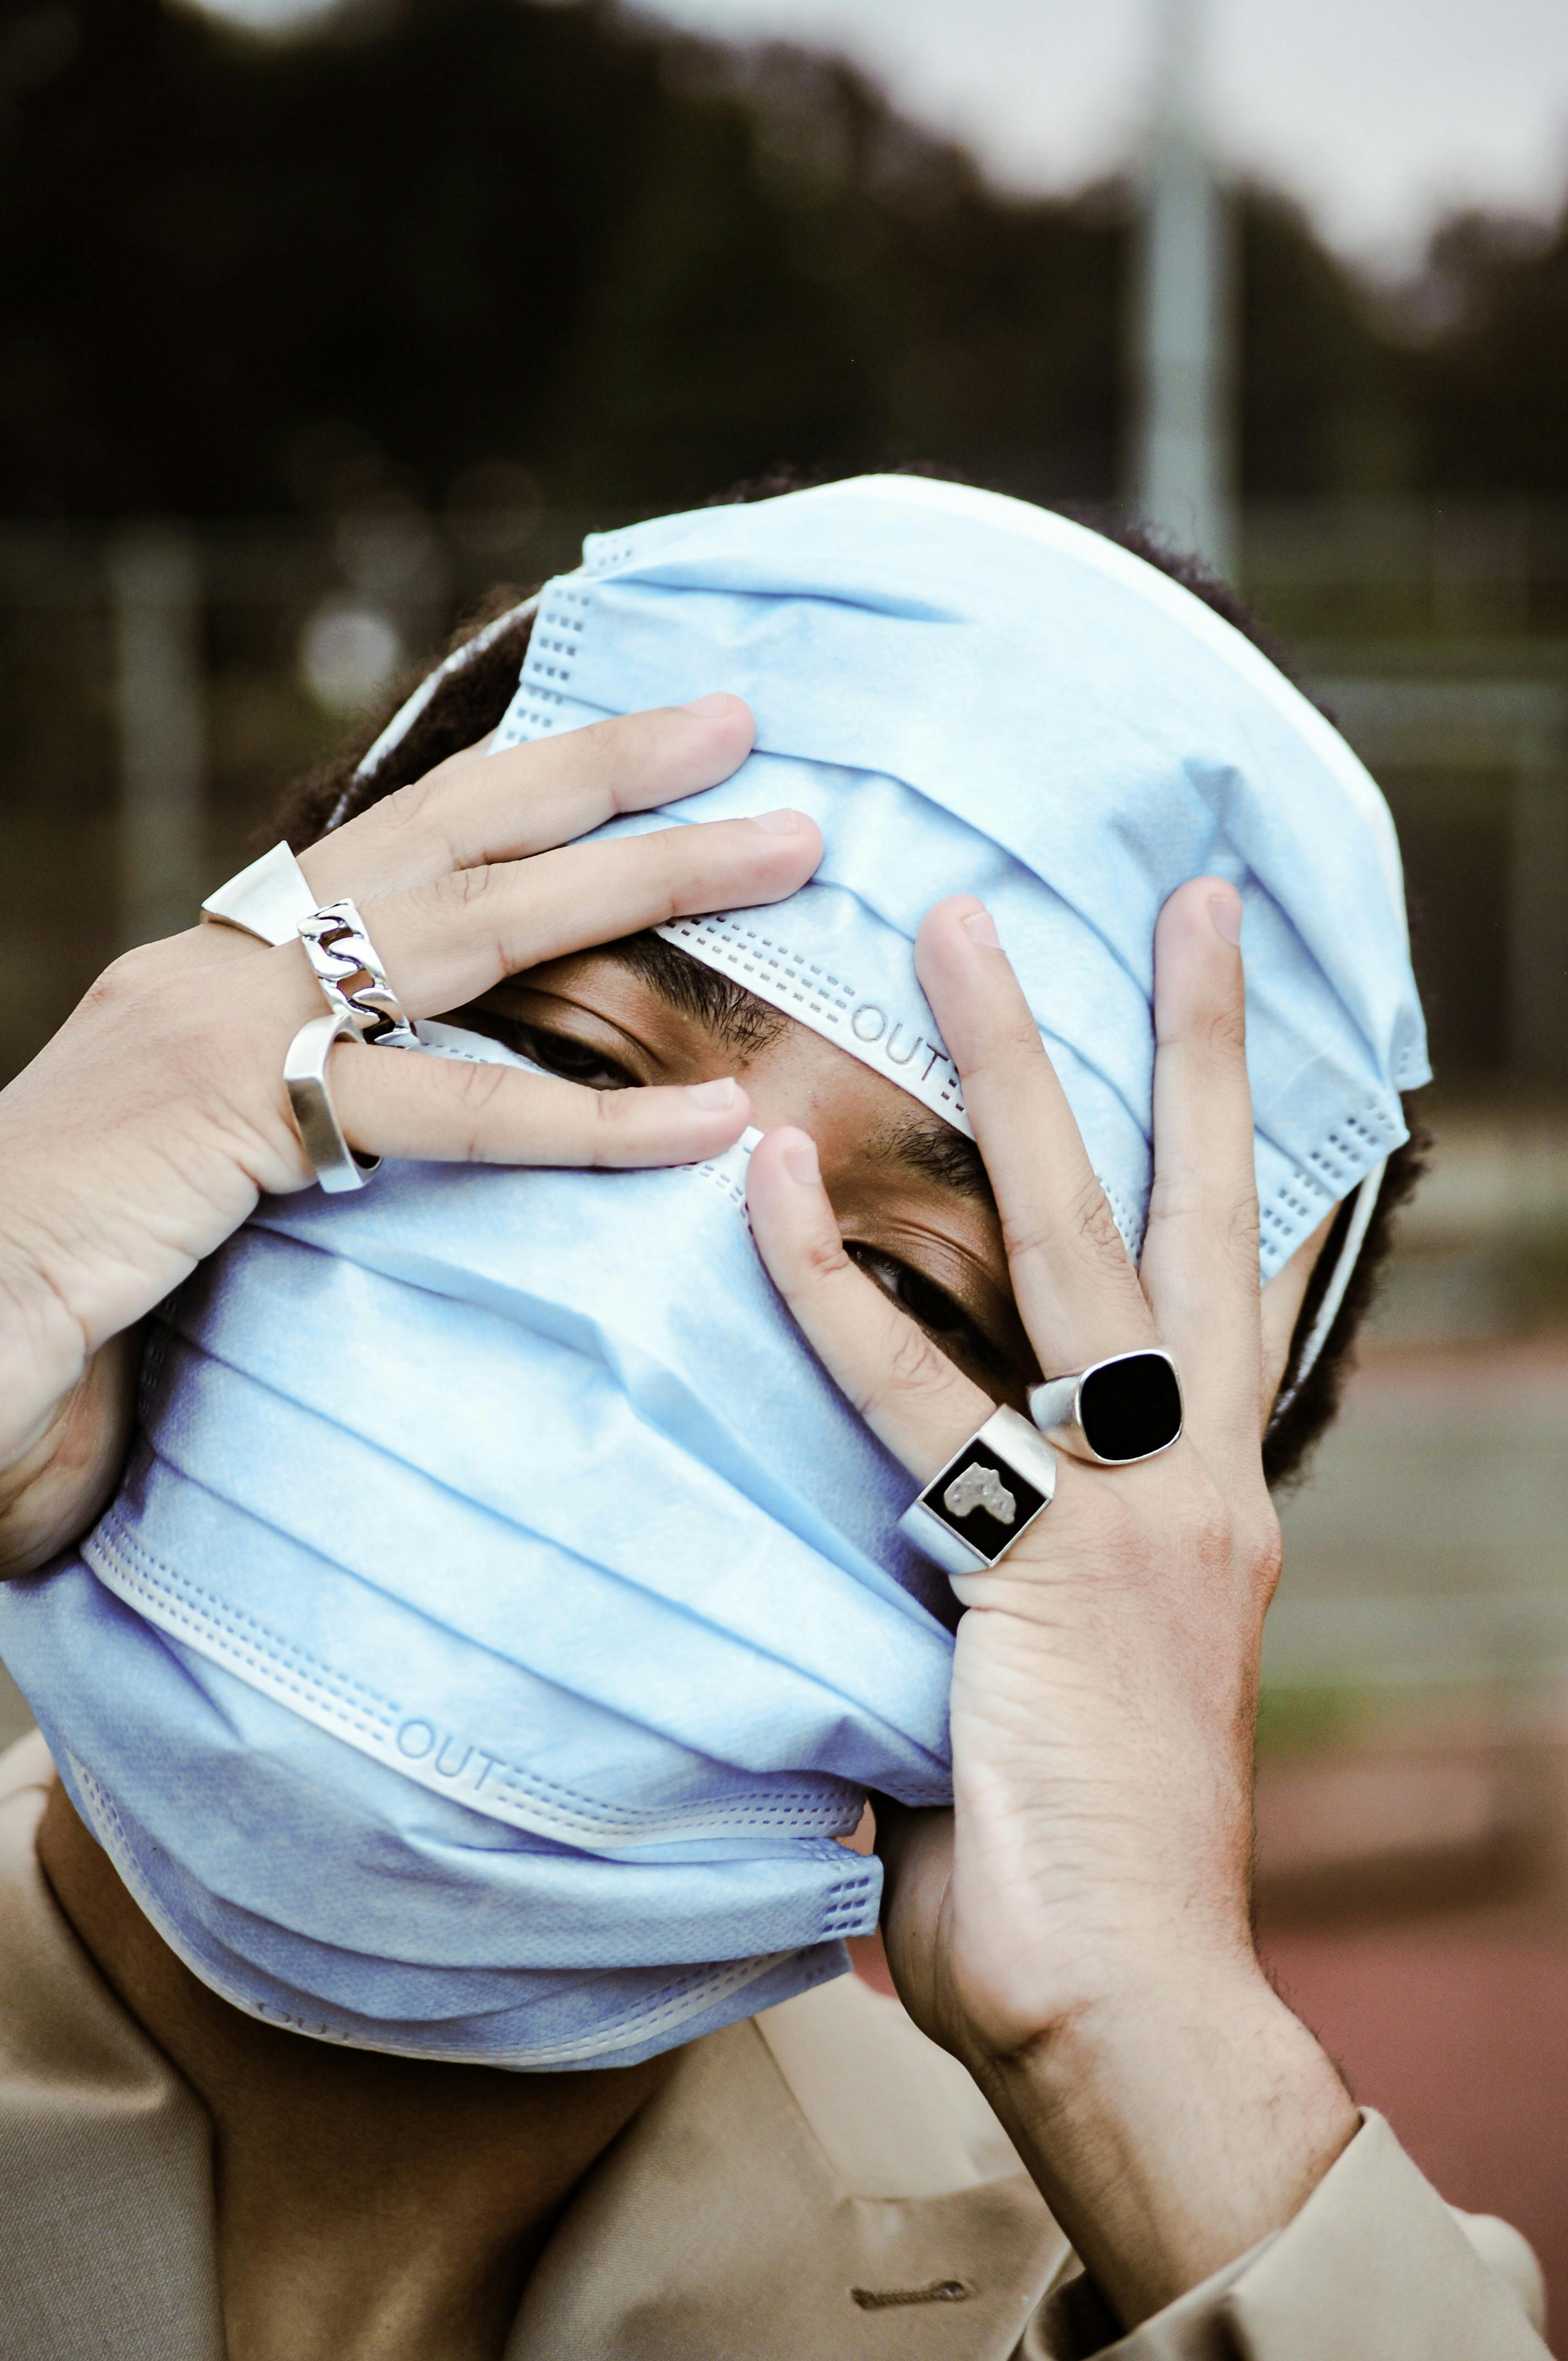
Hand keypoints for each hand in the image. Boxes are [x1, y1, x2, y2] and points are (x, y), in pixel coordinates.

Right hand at [0, 696, 819, 1573]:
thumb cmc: (49, 1273)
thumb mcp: (190, 1166)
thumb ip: (292, 1119)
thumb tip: (389, 1115)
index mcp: (216, 969)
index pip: (393, 852)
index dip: (520, 793)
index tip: (637, 758)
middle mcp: (222, 965)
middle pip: (451, 836)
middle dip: (605, 773)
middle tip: (740, 727)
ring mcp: (222, 1021)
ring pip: (475, 927)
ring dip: (641, 879)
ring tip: (783, 849)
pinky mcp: (229, 1111)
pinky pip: (445, 1110)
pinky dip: (589, 1121)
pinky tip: (706, 1119)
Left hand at [745, 880, 1357, 2326]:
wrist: (1123, 1998)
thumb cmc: (1075, 1857)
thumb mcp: (1054, 1680)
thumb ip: (991, 1576)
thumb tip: (897, 1533)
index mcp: (1212, 1497)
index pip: (1226, 1278)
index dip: (1224, 1144)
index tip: (1204, 1028)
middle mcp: (1201, 1475)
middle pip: (1203, 1210)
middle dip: (1189, 1042)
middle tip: (1179, 896)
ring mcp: (1136, 1505)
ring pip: (1077, 1242)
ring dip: (1018, 1073)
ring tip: (960, 933)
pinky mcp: (1045, 1558)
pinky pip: (916, 1394)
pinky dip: (835, 1289)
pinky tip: (771, 1183)